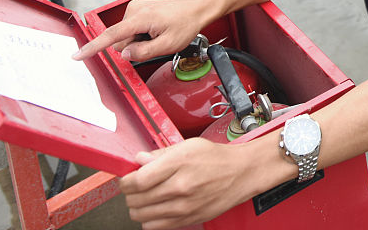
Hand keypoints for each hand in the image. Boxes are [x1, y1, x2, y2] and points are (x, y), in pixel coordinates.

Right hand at [72, 0, 207, 61]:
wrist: (194, 9)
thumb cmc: (185, 24)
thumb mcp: (168, 45)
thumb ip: (144, 52)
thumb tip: (124, 55)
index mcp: (141, 18)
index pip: (112, 36)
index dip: (93, 47)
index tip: (77, 55)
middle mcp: (134, 10)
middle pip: (121, 40)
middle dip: (134, 47)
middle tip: (155, 42)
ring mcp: (135, 8)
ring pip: (126, 36)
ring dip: (139, 40)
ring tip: (157, 34)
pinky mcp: (137, 10)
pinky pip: (131, 30)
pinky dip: (141, 34)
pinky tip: (155, 30)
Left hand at [120, 138, 264, 229]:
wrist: (241, 174)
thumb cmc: (216, 158)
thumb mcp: (188, 146)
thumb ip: (160, 154)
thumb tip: (138, 160)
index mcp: (178, 163)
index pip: (137, 180)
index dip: (125, 181)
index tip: (127, 179)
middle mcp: (180, 187)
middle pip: (136, 199)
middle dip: (130, 192)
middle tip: (137, 186)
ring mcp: (184, 207)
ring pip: (141, 215)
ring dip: (137, 206)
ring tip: (145, 197)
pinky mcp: (188, 219)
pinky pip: (154, 226)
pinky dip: (148, 219)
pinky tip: (155, 208)